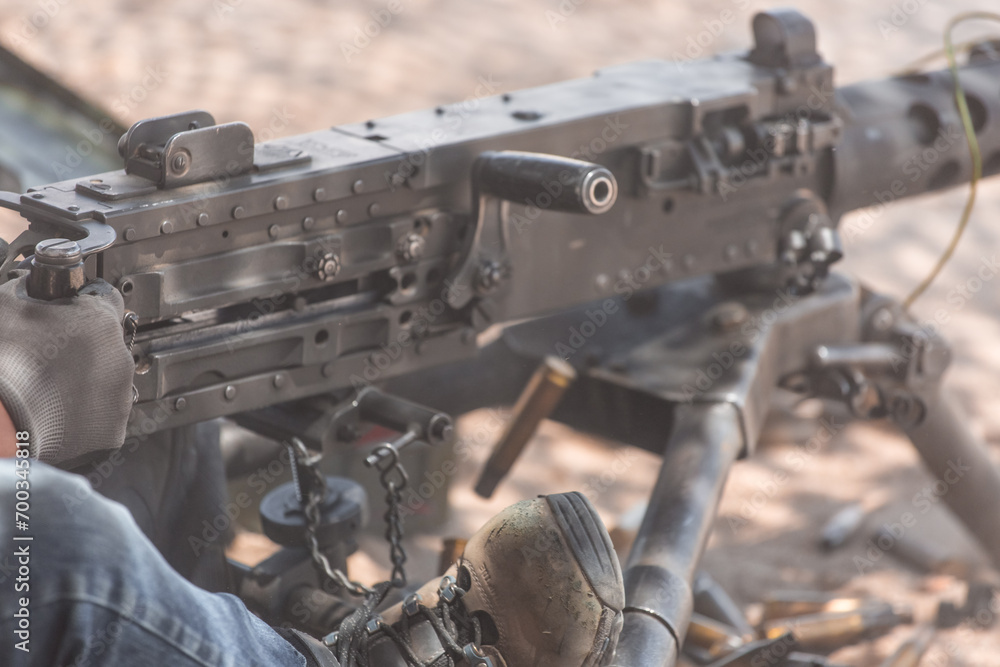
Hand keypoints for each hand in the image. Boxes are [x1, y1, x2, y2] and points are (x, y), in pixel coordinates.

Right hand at [0, 273, 134, 465]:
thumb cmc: (3, 361)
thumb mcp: (8, 305)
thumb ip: (30, 287)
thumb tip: (33, 282)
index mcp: (100, 321)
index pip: (103, 298)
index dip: (81, 303)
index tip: (69, 312)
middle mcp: (119, 357)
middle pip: (106, 341)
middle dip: (83, 344)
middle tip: (50, 354)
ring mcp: (120, 394)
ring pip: (107, 377)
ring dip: (86, 378)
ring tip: (51, 385)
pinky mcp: (113, 428)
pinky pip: (104, 413)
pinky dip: (86, 412)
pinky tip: (59, 409)